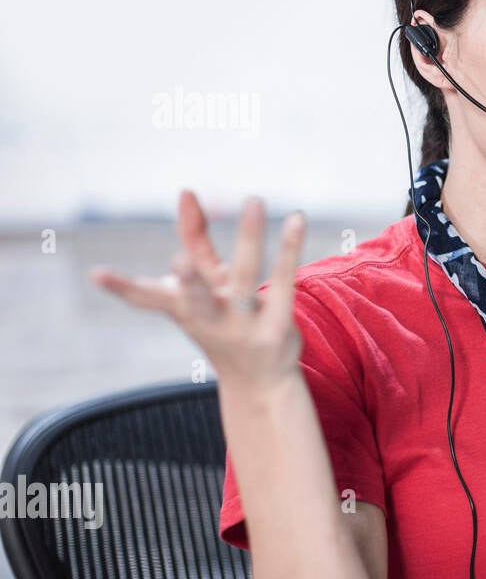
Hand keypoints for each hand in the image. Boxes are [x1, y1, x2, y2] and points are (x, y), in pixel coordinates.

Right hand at [89, 190, 305, 391]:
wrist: (261, 384)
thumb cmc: (226, 325)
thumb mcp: (207, 290)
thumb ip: (197, 243)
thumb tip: (185, 194)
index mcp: (184, 311)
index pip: (150, 297)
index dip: (124, 287)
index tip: (97, 275)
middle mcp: (210, 320)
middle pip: (197, 298)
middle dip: (188, 282)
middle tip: (180, 263)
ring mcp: (245, 325)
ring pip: (246, 280)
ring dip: (249, 240)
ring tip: (253, 201)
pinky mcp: (279, 327)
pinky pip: (284, 281)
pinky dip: (290, 249)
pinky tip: (296, 218)